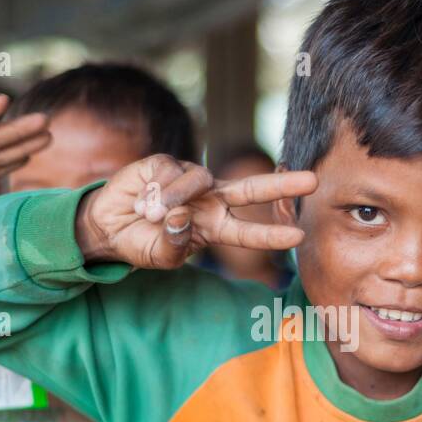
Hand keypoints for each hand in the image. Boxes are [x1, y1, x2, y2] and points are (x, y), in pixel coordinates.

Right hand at [75, 154, 315, 269]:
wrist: (108, 226)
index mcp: (216, 227)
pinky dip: (156, 189)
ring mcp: (191, 180)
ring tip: (148, 214)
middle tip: (313, 181)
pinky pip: (171, 172)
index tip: (299, 236)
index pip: (250, 232)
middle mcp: (211, 200)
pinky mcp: (167, 163)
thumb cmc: (141, 244)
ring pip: (199, 181)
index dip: (272, 234)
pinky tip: (142, 199)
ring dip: (175, 199)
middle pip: (252, 190)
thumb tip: (183, 216)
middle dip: (282, 184)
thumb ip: (175, 244)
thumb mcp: (160, 258)